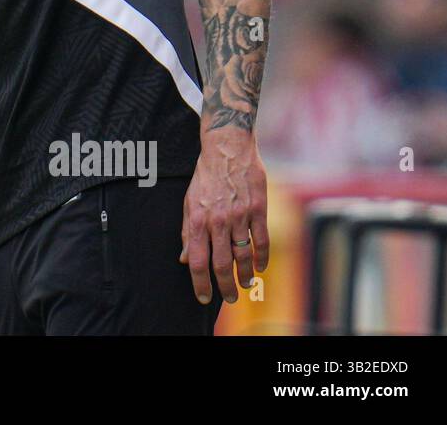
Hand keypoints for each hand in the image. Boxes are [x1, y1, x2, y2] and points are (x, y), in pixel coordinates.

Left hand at [180, 127, 268, 304]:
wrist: (227, 149)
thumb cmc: (205, 176)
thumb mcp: (188, 202)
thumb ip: (188, 231)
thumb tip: (184, 258)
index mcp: (198, 220)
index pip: (197, 260)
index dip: (199, 283)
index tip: (203, 296)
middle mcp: (218, 221)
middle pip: (221, 264)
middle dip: (225, 286)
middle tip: (229, 298)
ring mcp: (240, 216)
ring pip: (243, 255)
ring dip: (245, 275)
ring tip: (245, 285)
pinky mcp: (258, 209)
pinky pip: (262, 240)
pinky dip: (262, 257)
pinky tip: (261, 266)